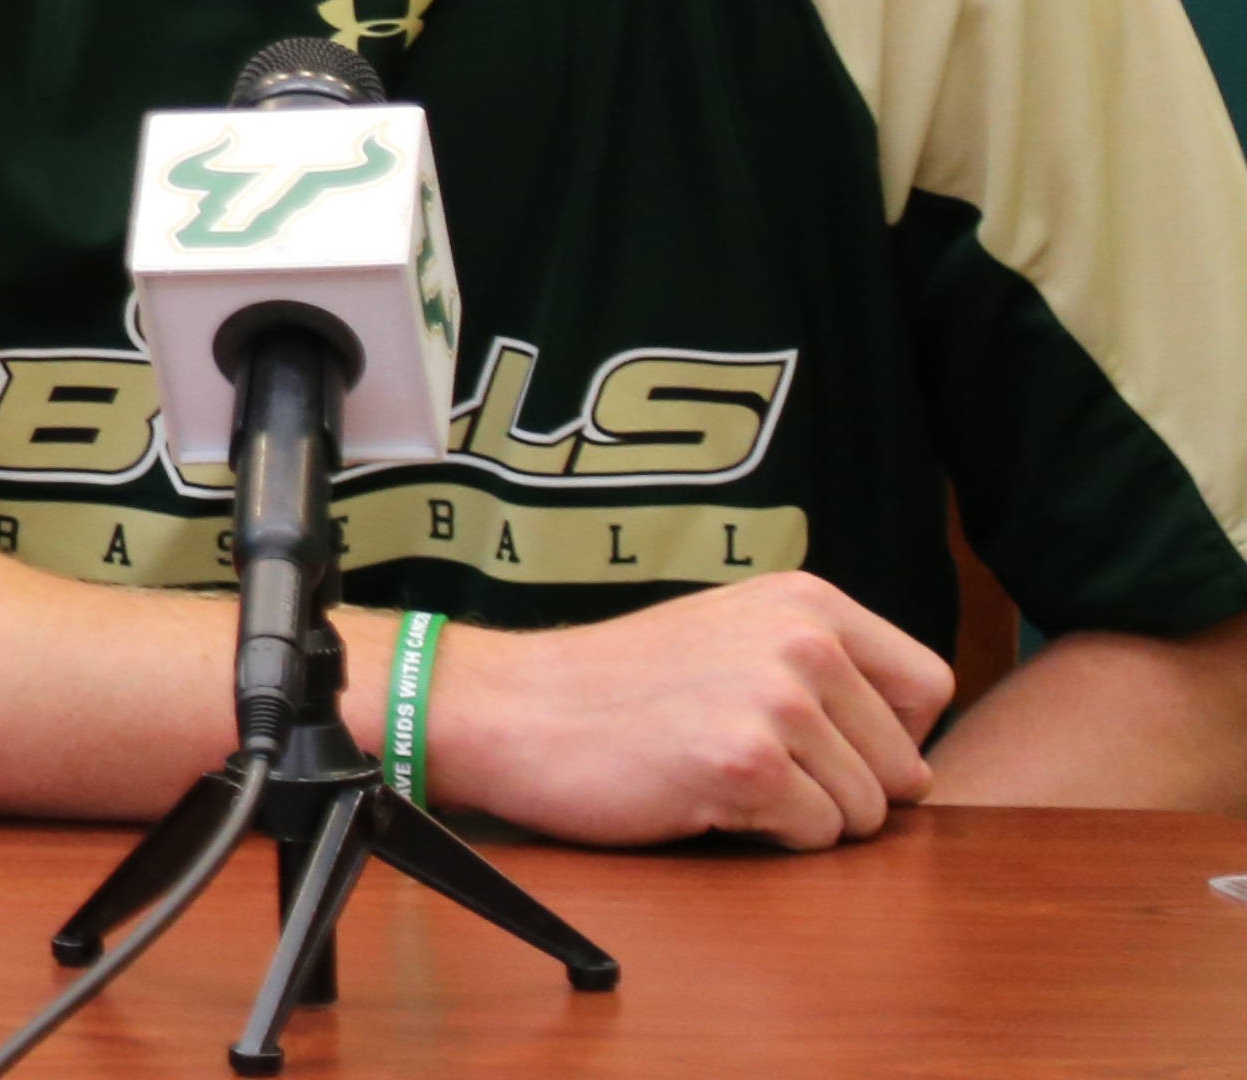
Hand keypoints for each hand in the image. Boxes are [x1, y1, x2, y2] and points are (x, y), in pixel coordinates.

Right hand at [425, 573, 954, 848]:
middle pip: (906, 766)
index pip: (930, 686)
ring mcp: (778, 702)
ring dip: (805, 817)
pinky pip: (816, 838)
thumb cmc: (616, 686)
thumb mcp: (732, 634)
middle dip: (846, 788)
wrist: (510, 708)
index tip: (824, 743)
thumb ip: (821, 665)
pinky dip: (767, 837)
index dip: (890, 734)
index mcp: (808, 601)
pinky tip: (704, 798)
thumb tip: (916, 752)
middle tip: (759, 770)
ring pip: (867, 811)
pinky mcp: (747, 765)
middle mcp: (804, 642)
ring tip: (723, 779)